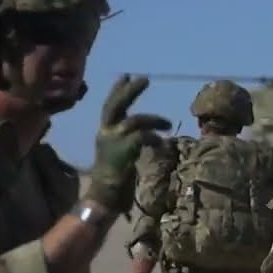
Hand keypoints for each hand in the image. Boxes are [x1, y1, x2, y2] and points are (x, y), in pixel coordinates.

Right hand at [87, 74, 169, 211]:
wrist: (104, 196)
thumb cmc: (114, 181)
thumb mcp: (119, 154)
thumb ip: (128, 141)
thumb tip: (146, 133)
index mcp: (105, 133)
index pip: (110, 106)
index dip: (118, 90)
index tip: (126, 75)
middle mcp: (106, 133)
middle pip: (116, 104)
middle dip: (130, 90)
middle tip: (144, 79)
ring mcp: (113, 141)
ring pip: (134, 120)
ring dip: (153, 120)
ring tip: (168, 123)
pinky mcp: (123, 150)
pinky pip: (142, 136)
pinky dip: (154, 138)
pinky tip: (162, 143)